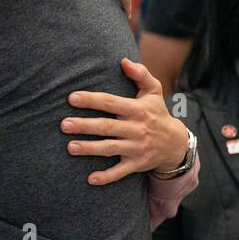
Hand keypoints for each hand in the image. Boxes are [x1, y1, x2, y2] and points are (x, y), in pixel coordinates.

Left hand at [62, 58, 186, 183]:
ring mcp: (136, 148)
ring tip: (70, 147)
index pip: (111, 102)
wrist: (175, 143)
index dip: (92, 100)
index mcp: (137, 110)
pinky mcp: (136, 164)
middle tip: (63, 124)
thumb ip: (140, 74)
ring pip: (110, 149)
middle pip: (107, 127)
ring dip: (90, 149)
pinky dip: (106, 177)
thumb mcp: (154, 91)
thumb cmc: (157, 113)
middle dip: (84, 125)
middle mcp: (136, 129)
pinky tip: (90, 179)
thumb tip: (123, 60)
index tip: (72, 98)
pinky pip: (120, 172)